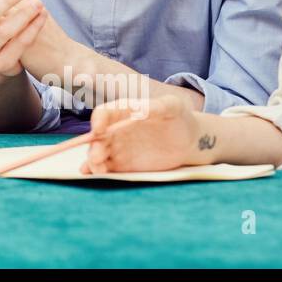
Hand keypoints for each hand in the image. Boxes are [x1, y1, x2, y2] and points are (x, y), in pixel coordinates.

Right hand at [80, 97, 201, 173]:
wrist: (188, 140)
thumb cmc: (179, 117)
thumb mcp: (172, 106)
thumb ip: (156, 106)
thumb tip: (139, 109)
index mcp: (122, 111)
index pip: (103, 114)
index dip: (97, 121)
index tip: (99, 130)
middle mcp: (115, 129)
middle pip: (97, 138)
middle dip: (94, 147)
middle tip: (97, 158)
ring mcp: (118, 148)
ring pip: (98, 154)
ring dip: (94, 162)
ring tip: (98, 170)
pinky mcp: (124, 164)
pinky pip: (107, 167)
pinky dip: (98, 171)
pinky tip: (93, 175)